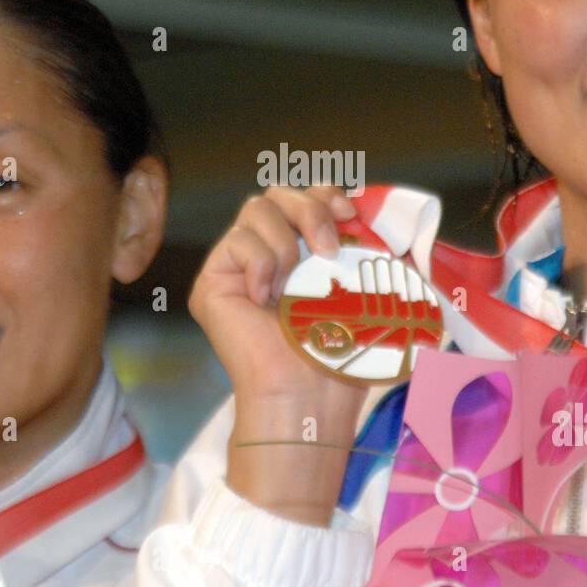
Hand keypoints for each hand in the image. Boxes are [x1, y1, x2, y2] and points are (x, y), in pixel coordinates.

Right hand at [189, 184, 369, 523]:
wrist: (308, 394)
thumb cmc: (338, 355)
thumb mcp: (361, 288)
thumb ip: (362, 248)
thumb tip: (373, 214)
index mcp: (299, 254)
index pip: (302, 196)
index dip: (324, 193)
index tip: (350, 212)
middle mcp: (264, 256)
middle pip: (276, 193)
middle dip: (309, 210)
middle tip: (329, 250)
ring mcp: (236, 267)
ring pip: (255, 209)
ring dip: (287, 241)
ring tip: (296, 284)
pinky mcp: (213, 281)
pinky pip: (237, 241)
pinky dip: (261, 263)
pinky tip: (267, 298)